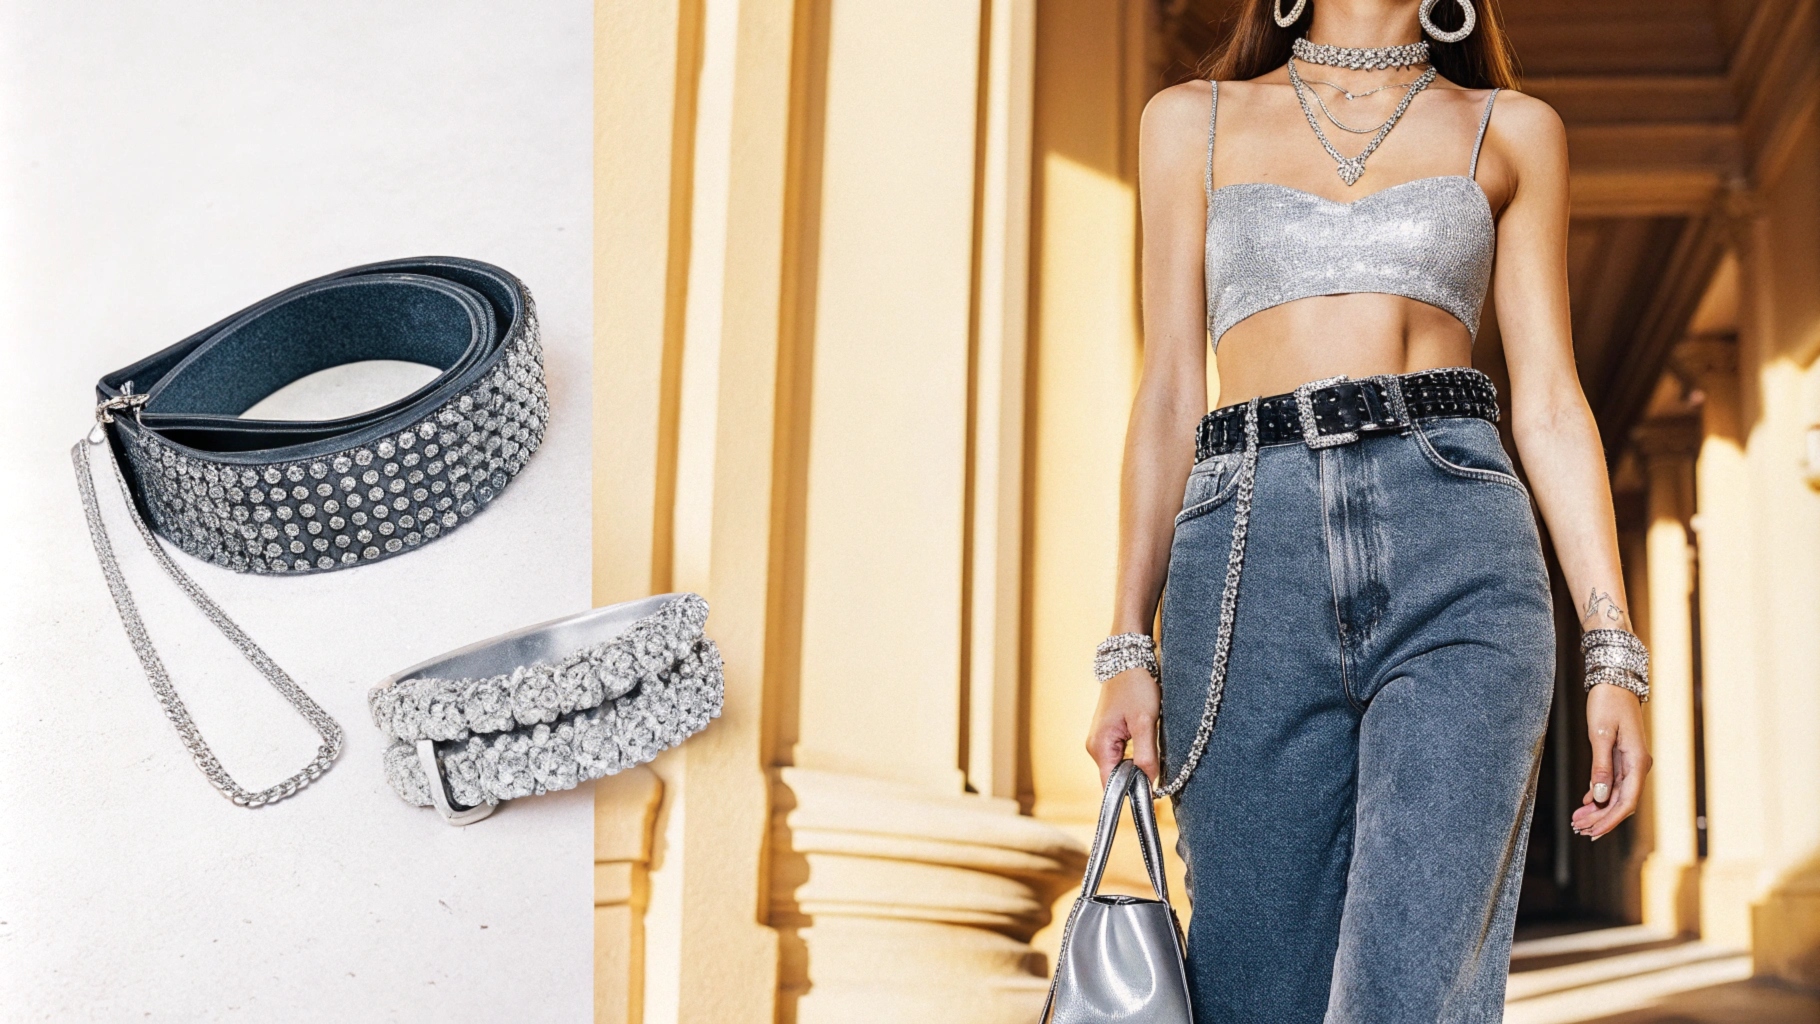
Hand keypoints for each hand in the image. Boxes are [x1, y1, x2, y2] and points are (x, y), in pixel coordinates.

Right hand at [1086, 668, 1160, 786]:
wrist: (1128, 660)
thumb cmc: (1135, 686)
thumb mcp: (1145, 721)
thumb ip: (1146, 755)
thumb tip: (1148, 783)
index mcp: (1099, 746)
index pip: (1111, 785)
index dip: (1131, 793)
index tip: (1152, 795)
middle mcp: (1096, 747)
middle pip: (1117, 778)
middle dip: (1138, 777)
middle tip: (1160, 766)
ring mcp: (1102, 741)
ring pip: (1122, 766)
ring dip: (1140, 764)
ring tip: (1154, 748)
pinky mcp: (1110, 734)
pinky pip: (1124, 755)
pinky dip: (1138, 754)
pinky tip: (1149, 741)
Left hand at [1571, 684, 1650, 839]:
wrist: (1615, 682)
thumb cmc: (1607, 704)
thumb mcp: (1600, 735)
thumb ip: (1600, 767)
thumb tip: (1600, 797)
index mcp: (1637, 762)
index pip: (1627, 801)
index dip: (1610, 819)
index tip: (1593, 832)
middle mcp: (1637, 766)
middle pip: (1621, 802)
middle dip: (1601, 818)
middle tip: (1579, 830)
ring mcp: (1630, 762)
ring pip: (1616, 794)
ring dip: (1598, 809)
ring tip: (1578, 821)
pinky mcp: (1621, 757)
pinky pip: (1612, 783)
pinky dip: (1598, 794)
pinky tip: (1586, 803)